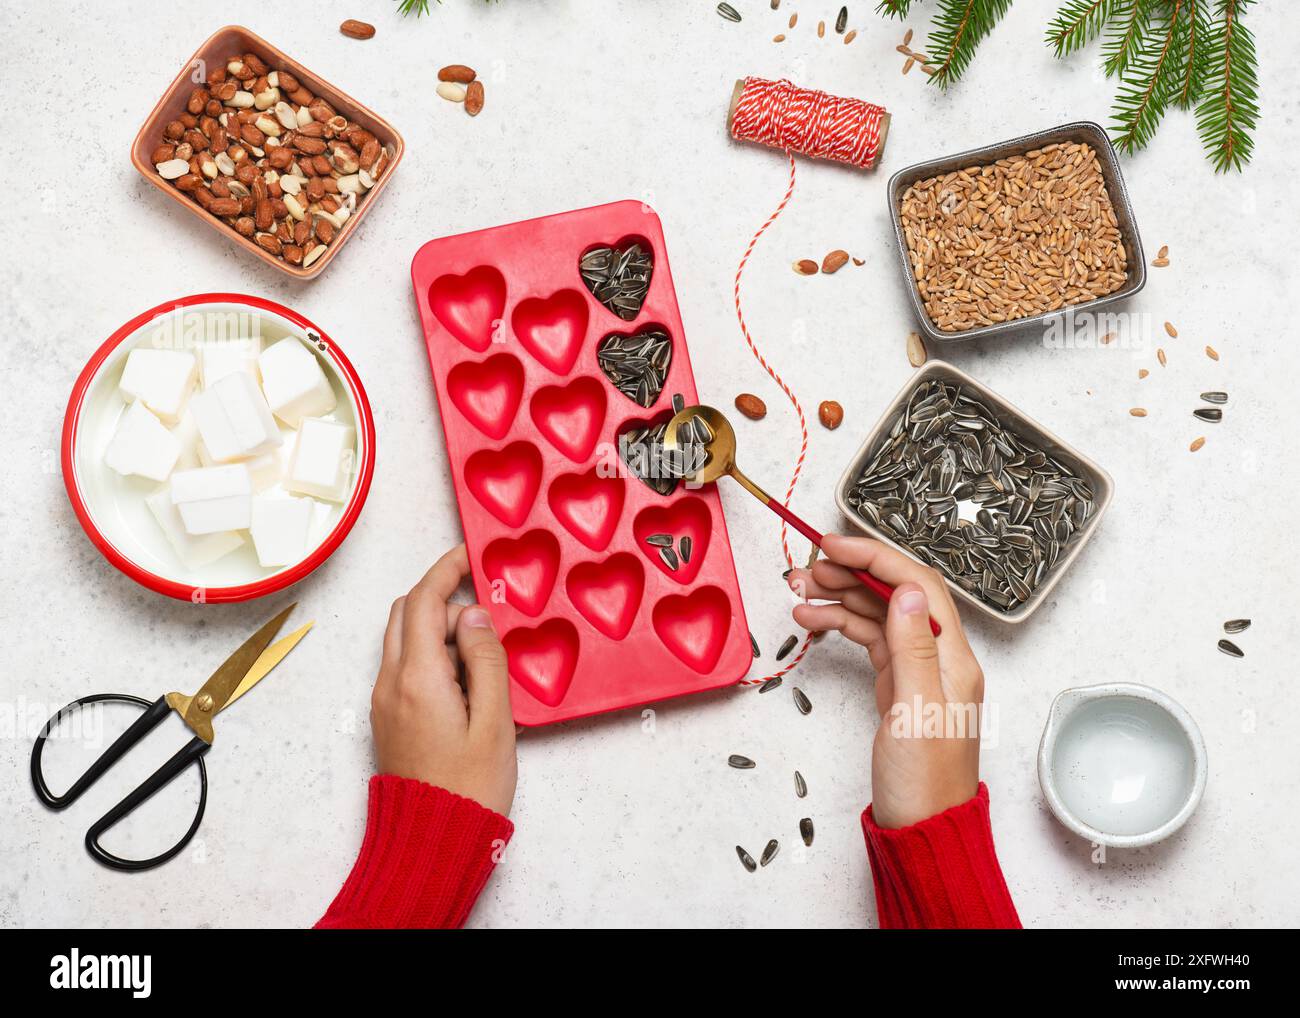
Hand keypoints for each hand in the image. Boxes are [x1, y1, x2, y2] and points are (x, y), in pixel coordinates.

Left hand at [370, 544, 516, 815]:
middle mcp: (391, 684)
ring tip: (482, 652)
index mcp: (418, 678)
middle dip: (442, 597)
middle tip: (483, 607)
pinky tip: (466, 677)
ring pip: (404, 639)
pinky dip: (432, 653)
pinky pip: (405, 666)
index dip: (446, 570)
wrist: (433, 840)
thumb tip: (476, 616)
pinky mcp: (389, 717)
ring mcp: (385, 701)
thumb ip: (486, 660)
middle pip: (407, 613)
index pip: (425, 602)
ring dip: (438, 628)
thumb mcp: (495, 720)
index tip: (468, 556)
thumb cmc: (469, 788)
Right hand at [788, 534, 982, 828]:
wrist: (921, 829)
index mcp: (953, 659)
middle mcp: (939, 658)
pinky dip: (841, 625)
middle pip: (896, 593)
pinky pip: (870, 640)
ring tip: (800, 591)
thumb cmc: (924, 784)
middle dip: (852, 572)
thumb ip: (913, 647)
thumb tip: (907, 590)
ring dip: (840, 596)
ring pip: (878, 614)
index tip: (834, 545)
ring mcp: (918, 671)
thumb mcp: (916, 713)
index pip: (917, 585)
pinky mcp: (899, 686)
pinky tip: (814, 620)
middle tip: (808, 567)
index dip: (874, 557)